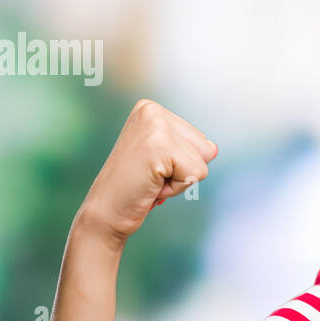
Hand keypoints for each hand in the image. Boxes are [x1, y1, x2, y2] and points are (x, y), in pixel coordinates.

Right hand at [76, 98, 217, 246]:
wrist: (106, 212)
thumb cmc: (135, 187)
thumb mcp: (165, 160)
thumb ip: (191, 149)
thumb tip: (213, 149)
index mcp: (150, 109)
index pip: (199, 140)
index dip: (180, 163)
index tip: (152, 167)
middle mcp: (152, 110)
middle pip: (205, 147)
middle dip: (183, 170)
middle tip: (151, 175)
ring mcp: (155, 126)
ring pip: (203, 161)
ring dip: (180, 179)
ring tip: (151, 180)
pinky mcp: (160, 146)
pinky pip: (195, 174)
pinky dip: (176, 188)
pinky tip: (151, 185)